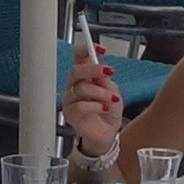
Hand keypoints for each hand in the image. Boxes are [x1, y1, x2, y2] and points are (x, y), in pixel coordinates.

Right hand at [61, 50, 127, 166]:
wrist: (107, 134)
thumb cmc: (108, 113)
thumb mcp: (112, 91)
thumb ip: (105, 80)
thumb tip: (101, 69)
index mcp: (84, 78)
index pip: (78, 58)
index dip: (86, 50)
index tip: (100, 48)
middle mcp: (74, 87)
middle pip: (76, 70)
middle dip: (93, 69)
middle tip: (109, 72)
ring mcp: (70, 101)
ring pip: (81, 88)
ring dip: (101, 93)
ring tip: (112, 100)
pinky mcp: (70, 115)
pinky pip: (80, 106)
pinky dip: (96, 106)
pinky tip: (104, 109)